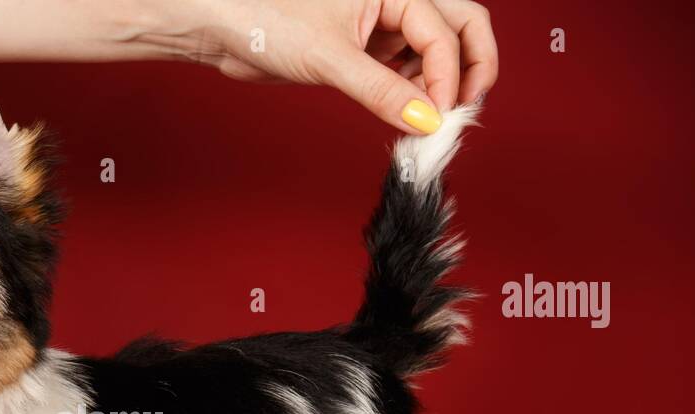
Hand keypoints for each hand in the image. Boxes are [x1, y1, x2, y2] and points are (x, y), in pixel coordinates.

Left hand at [167, 0, 498, 132]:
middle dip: (470, 67)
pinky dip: (414, 92)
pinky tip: (405, 113)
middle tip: (462, 111)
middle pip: (459, 27)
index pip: (446, 30)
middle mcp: (394, 2)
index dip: (450, 74)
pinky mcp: (364, 51)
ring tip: (427, 120)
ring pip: (435, 50)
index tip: (440, 116)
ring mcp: (380, 26)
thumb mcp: (329, 58)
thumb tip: (426, 120)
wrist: (224, 28)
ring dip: (440, 84)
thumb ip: (381, 90)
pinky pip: (406, 69)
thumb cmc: (266, 20)